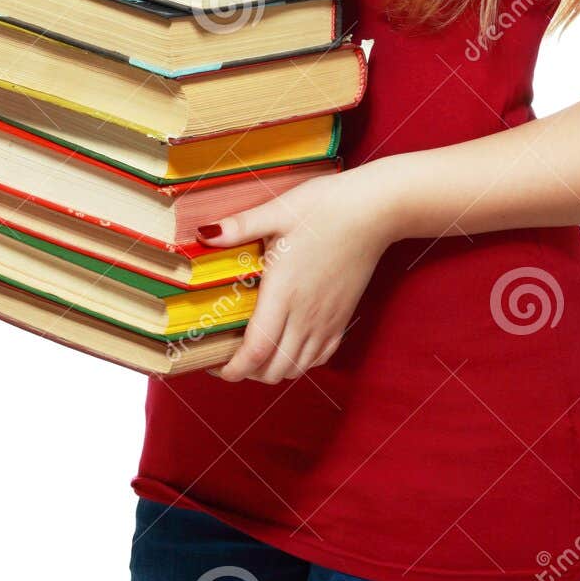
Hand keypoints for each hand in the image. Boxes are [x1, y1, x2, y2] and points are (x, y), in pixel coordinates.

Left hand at [200, 165, 395, 384]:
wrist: (375, 210)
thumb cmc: (326, 207)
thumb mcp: (278, 211)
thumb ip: (240, 226)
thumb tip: (204, 234)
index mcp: (284, 292)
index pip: (257, 351)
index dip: (234, 369)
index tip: (215, 366)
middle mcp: (307, 314)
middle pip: (275, 370)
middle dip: (248, 373)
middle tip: (229, 356)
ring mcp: (328, 319)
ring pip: (298, 368)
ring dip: (273, 370)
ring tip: (256, 353)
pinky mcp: (343, 317)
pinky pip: (320, 357)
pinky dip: (300, 361)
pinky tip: (289, 344)